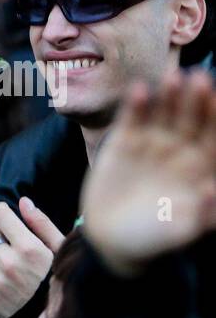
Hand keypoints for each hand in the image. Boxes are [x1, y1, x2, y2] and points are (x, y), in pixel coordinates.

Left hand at [0, 199, 64, 317]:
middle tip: (4, 244)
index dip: (2, 213)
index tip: (6, 219)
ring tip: (1, 261)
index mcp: (31, 249)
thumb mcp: (57, 248)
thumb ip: (41, 223)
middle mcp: (12, 263)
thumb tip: (23, 201)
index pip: (0, 214)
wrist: (44, 312)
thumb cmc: (52, 275)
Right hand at [81, 70, 215, 276]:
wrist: (111, 240)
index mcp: (202, 167)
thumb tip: (214, 191)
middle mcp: (181, 150)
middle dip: (196, 100)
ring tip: (171, 77)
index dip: (215, 117)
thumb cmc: (153, 238)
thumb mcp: (181, 232)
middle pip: (192, 119)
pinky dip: (136, 105)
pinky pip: (133, 119)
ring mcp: (153, 144)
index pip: (214, 136)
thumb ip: (204, 214)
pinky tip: (139, 90)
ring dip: (169, 95)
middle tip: (198, 79)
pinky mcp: (124, 142)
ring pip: (165, 113)